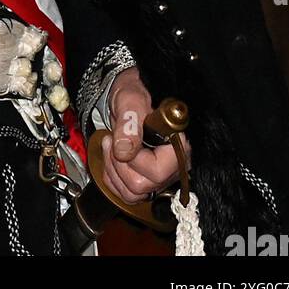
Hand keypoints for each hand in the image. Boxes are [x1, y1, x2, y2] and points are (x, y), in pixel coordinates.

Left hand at [101, 68, 189, 204]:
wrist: (129, 99)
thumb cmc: (136, 94)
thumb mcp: (131, 100)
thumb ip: (129, 123)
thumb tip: (123, 151)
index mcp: (178, 145)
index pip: (158, 171)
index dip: (135, 160)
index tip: (121, 141)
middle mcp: (173, 166)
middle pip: (142, 186)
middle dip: (118, 163)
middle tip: (112, 140)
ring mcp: (160, 176)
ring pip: (133, 193)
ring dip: (113, 170)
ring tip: (110, 146)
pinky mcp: (148, 180)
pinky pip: (126, 194)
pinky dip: (112, 178)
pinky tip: (111, 157)